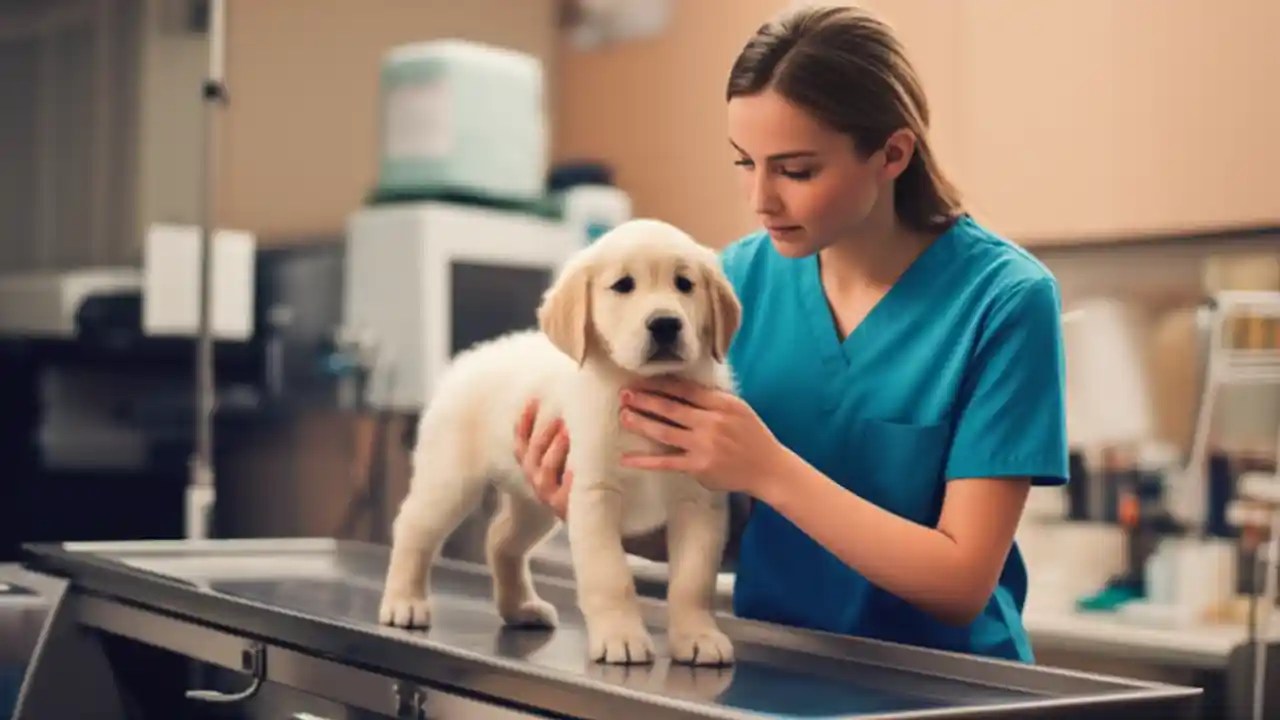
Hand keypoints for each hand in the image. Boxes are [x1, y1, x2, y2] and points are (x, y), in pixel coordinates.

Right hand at [513, 399, 572, 519]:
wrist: (585, 512)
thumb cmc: (574, 478)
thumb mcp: (563, 455)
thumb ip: (559, 434)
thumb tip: (561, 406)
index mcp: (531, 465)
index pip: (521, 442)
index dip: (524, 422)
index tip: (533, 400)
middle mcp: (535, 478)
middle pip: (533, 453)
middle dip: (544, 433)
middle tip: (560, 417)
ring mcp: (547, 494)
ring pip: (544, 470)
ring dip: (555, 450)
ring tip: (568, 434)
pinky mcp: (562, 507)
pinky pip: (564, 493)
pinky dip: (568, 481)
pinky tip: (576, 469)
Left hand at [618, 377, 789, 497]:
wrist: (768, 468)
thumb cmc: (752, 436)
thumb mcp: (738, 409)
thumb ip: (712, 400)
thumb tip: (681, 389)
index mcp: (721, 404)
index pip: (685, 389)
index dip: (660, 384)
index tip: (641, 380)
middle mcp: (711, 422)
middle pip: (670, 408)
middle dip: (644, 399)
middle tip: (624, 394)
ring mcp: (703, 445)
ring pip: (664, 432)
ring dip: (640, 423)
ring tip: (623, 415)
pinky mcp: (698, 467)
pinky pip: (666, 462)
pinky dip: (644, 460)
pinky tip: (626, 458)